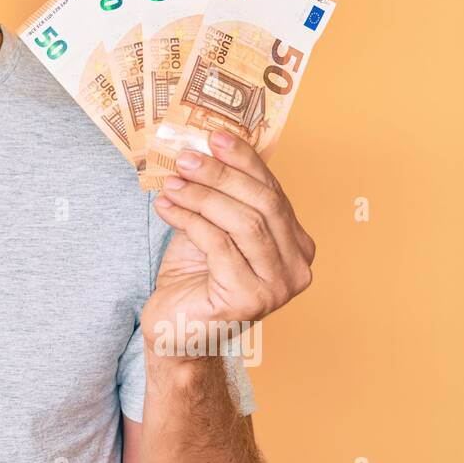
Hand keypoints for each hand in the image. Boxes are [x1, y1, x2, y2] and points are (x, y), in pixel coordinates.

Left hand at [142, 129, 315, 354]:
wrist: (176, 327)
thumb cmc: (196, 275)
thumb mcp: (213, 225)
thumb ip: (223, 194)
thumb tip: (206, 144)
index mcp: (297, 245)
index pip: (274, 192)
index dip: (245, 161)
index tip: (215, 135)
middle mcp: (298, 267)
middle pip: (263, 204)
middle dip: (221, 175)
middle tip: (184, 157)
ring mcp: (278, 288)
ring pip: (244, 222)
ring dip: (202, 196)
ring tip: (171, 182)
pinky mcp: (249, 300)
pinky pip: (219, 245)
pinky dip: (189, 220)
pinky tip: (166, 207)